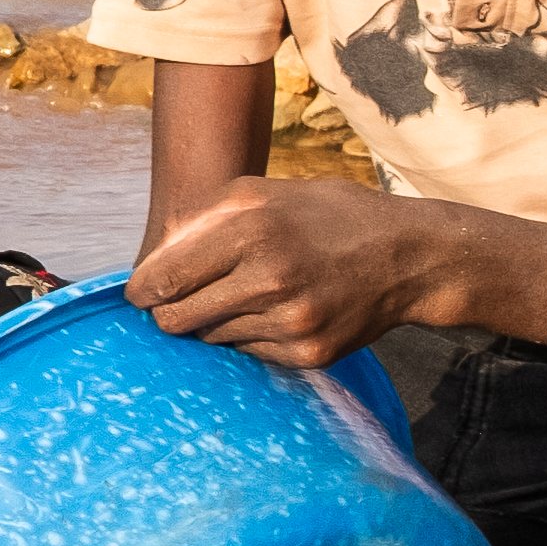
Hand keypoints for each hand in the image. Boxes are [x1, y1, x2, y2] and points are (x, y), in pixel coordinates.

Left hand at [129, 174, 431, 369]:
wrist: (408, 257)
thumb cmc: (324, 217)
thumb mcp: (260, 192)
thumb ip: (198, 218)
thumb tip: (150, 258)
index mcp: (251, 229)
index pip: (163, 278)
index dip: (141, 290)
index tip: (138, 294)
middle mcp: (270, 278)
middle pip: (176, 319)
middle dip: (168, 312)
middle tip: (176, 304)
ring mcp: (292, 321)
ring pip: (211, 338)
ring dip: (213, 322)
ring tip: (243, 297)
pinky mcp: (310, 353)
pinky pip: (248, 353)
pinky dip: (249, 336)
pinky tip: (274, 313)